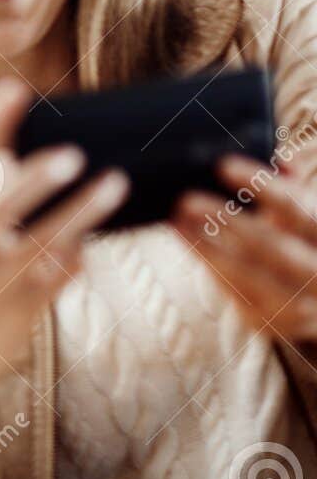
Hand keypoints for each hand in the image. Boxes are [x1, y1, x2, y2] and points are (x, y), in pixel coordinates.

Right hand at [0, 79, 128, 452]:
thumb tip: (13, 155)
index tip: (15, 89)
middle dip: (35, 179)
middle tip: (75, 153)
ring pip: (41, 243)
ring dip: (82, 210)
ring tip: (114, 183)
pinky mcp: (21, 314)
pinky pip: (60, 276)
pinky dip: (78, 253)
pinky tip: (93, 238)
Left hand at [172, 154, 316, 344]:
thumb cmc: (307, 242)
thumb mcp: (309, 217)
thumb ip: (292, 187)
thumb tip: (275, 157)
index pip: (300, 210)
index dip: (264, 187)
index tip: (223, 164)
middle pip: (271, 247)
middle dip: (227, 222)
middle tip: (186, 199)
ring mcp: (298, 305)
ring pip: (247, 273)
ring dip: (206, 244)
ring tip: (176, 218)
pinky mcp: (270, 322)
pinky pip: (232, 291)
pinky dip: (207, 263)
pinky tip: (186, 237)